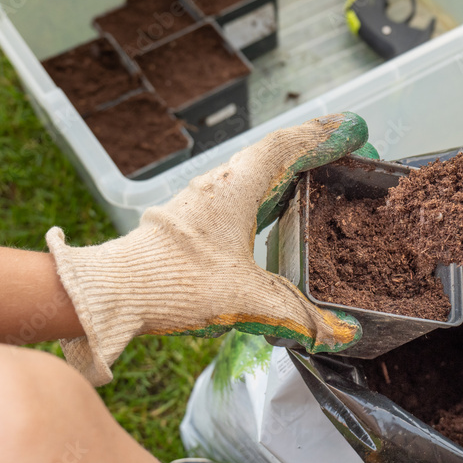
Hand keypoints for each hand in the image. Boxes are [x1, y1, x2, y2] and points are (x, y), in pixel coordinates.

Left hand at [47, 113, 368, 385]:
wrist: (111, 293)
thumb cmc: (174, 282)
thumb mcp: (245, 297)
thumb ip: (296, 314)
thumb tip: (338, 333)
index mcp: (236, 189)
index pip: (285, 147)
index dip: (322, 136)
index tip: (352, 128)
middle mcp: (218, 185)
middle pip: (271, 153)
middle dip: (310, 149)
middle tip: (343, 151)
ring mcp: (201, 200)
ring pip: (252, 171)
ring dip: (285, 167)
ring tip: (316, 174)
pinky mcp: (190, 220)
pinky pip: (238, 191)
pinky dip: (265, 189)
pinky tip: (273, 209)